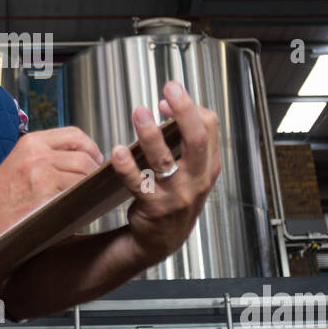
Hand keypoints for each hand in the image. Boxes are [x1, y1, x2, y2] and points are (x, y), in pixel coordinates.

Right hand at [0, 127, 103, 239]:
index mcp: (32, 142)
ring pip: (83, 177)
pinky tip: (76, 207)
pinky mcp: (44, 196)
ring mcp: (41, 175)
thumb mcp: (20, 160)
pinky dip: (81, 202)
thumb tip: (80, 159)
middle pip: (84, 157)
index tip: (95, 159)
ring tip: (84, 196)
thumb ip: (46, 155)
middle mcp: (37, 155)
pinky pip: (75, 195)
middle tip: (94, 183)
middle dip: (94, 172)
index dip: (91, 147)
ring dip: (88, 189)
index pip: (74, 134)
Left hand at [107, 80, 221, 266]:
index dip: (190, 107)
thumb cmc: (174, 197)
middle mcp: (196, 180)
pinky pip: (139, 184)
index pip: (209, 127)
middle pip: (197, 140)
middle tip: (170, 88)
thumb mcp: (190, 169)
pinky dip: (127, 166)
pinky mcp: (155, 208)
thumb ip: (182, 138)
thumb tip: (164, 103)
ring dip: (151, 135)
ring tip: (139, 112)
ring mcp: (177, 195)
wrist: (162, 240)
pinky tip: (118, 151)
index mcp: (208, 165)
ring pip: (165, 160)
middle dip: (184, 111)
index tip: (169, 94)